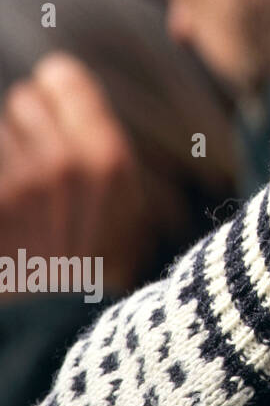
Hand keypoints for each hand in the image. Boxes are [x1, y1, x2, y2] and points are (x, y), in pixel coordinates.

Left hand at [0, 52, 146, 294]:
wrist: (49, 328)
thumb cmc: (89, 264)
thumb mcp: (122, 201)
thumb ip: (96, 141)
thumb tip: (54, 78)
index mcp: (108, 157)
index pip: (61, 77)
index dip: (52, 90)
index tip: (49, 102)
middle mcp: (61, 160)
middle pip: (21, 100)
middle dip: (23, 126)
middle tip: (35, 168)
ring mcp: (14, 181)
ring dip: (3, 156)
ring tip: (17, 196)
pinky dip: (0, 179)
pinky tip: (10, 204)